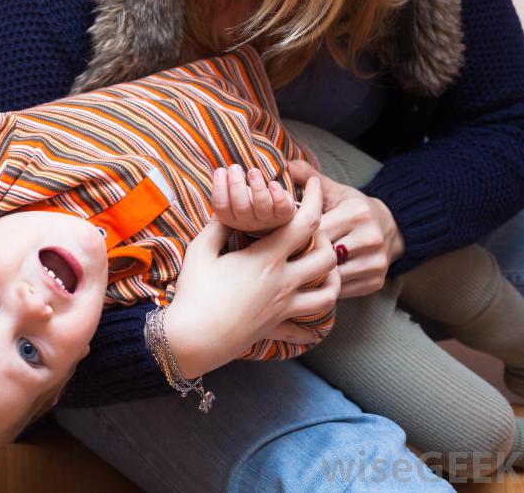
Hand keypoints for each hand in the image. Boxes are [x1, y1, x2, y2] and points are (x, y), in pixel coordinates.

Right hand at [163, 176, 339, 376]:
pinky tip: (309, 313)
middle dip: (327, 237)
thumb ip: (218, 226)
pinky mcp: (277, 327)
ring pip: (329, 293)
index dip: (314, 199)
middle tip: (314, 229)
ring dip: (331, 277)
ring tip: (320, 267)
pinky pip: (307, 327)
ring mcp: (284, 307)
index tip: (313, 184)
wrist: (192, 337)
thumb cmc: (194, 291)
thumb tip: (227, 208)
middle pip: (327, 256)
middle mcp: (283, 282)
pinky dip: (314, 321)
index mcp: (265, 258)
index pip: (304, 223)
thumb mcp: (200, 250)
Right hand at [210, 164, 296, 233]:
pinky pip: (282, 207)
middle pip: (241, 206)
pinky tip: (272, 184)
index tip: (220, 170)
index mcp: (231, 218)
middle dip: (236, 185)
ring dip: (257, 187)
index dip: (219, 188)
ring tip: (253, 171)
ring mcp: (266, 219)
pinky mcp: (284, 214)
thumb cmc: (247, 201)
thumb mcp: (233, 199)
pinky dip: (278, 195)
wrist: (271, 216)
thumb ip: (225, 188)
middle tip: (234, 167)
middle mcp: (248, 221)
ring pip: (262, 206)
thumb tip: (219, 172)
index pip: (221, 206)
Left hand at [289, 159, 404, 298]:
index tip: (283, 236)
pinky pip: (342, 290)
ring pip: (331, 275)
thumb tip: (284, 164)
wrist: (393, 227)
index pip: (316, 228)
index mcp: (357, 213)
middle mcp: (370, 238)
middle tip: (284, 255)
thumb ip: (310, 178)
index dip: (297, 233)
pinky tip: (313, 281)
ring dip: (313, 273)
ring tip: (296, 269)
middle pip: (323, 252)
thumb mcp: (335, 190)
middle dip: (303, 254)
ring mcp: (375, 263)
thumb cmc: (355, 208)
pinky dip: (326, 286)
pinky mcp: (376, 282)